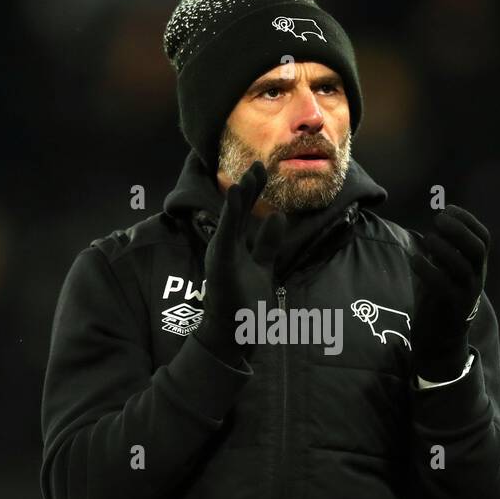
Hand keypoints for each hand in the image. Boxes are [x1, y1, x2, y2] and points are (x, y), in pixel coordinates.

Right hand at [194, 161, 286, 365]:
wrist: (234, 334)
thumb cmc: (246, 303)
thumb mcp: (263, 266)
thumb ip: (268, 243)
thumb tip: (278, 216)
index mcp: (234, 247)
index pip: (244, 213)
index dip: (253, 192)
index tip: (261, 171)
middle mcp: (225, 247)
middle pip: (237, 211)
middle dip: (248, 187)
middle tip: (258, 164)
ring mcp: (221, 254)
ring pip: (230, 218)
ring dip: (239, 196)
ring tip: (248, 175)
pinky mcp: (221, 263)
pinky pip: (226, 233)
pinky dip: (231, 213)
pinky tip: (237, 194)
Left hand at [408, 205, 489, 382]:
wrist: (440, 339)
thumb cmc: (439, 299)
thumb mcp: (444, 269)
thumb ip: (444, 248)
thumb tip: (438, 219)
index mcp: (477, 266)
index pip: (483, 238)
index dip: (468, 220)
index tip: (448, 209)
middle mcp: (476, 278)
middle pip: (477, 248)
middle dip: (458, 229)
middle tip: (437, 220)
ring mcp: (466, 294)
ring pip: (462, 266)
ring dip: (443, 248)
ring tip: (426, 240)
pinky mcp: (451, 308)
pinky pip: (442, 286)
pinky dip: (428, 269)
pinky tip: (414, 259)